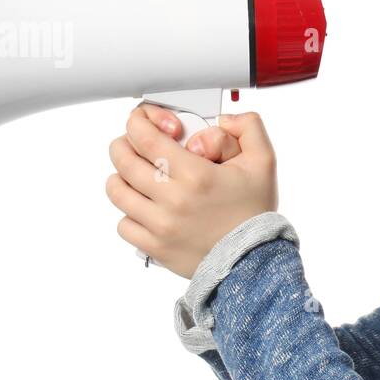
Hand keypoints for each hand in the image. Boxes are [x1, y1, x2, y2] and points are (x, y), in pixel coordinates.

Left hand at [106, 104, 278, 277]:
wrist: (255, 261)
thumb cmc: (255, 212)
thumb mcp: (263, 161)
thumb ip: (247, 127)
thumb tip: (222, 118)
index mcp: (196, 175)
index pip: (145, 137)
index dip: (139, 122)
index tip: (145, 122)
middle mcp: (174, 200)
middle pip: (123, 160)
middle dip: (126, 144)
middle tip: (137, 145)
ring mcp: (160, 226)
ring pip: (117, 190)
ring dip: (122, 177)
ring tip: (138, 175)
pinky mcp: (155, 247)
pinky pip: (123, 224)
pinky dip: (129, 213)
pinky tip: (146, 207)